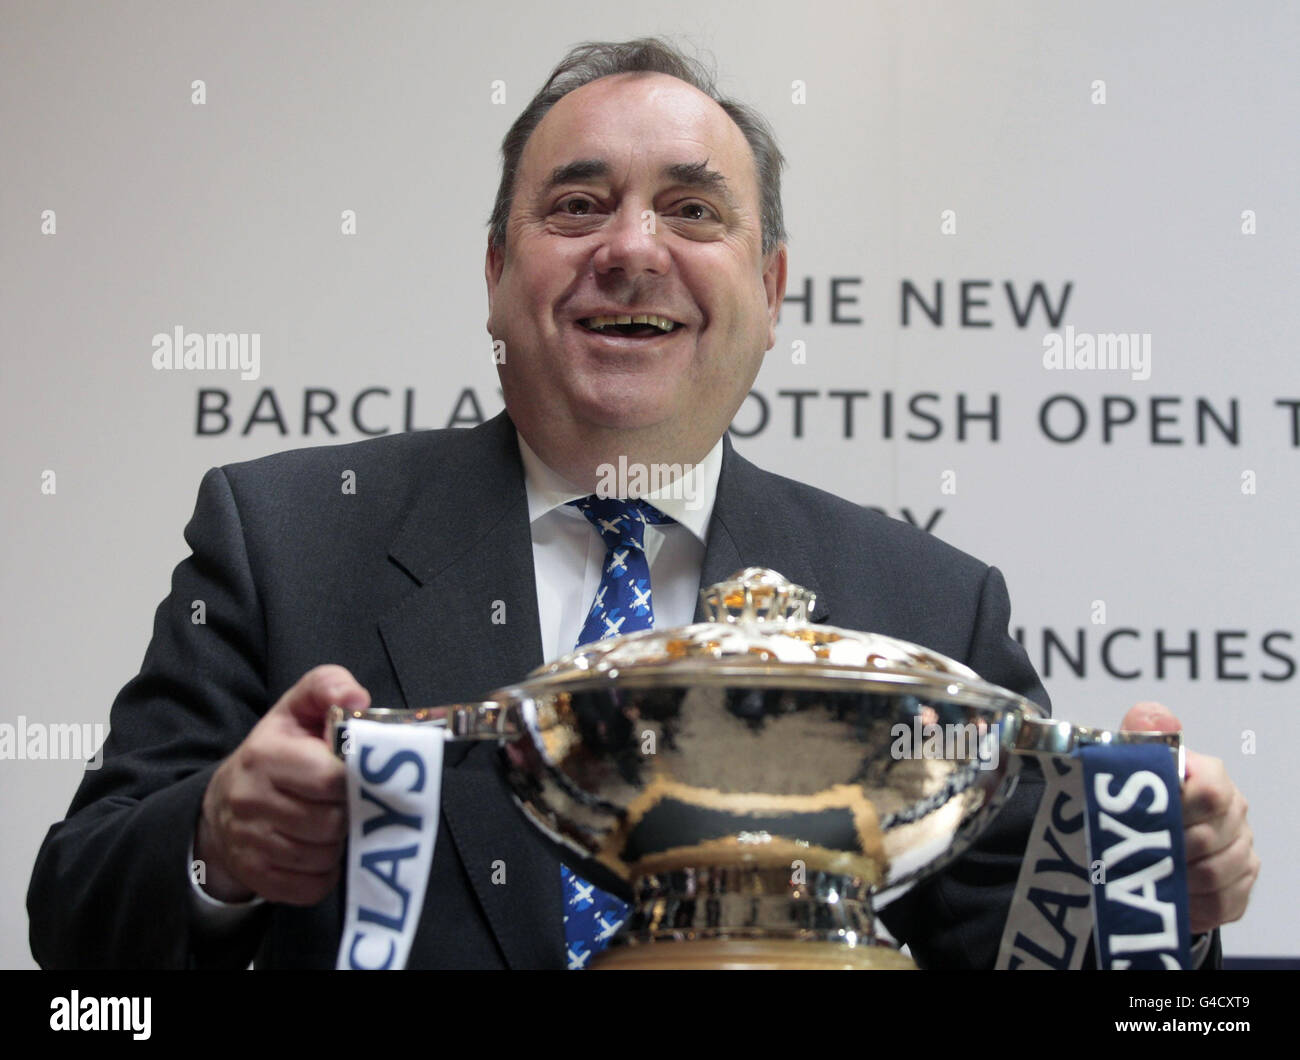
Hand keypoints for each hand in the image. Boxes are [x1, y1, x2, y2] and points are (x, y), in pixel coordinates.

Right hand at [195, 665, 369, 903]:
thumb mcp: (297, 707)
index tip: (356, 774)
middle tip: (348, 801)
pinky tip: (320, 849)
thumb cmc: (277, 749)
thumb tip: (357, 699)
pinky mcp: (256, 877)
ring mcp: (250, 843)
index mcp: (265, 755)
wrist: (223, 802)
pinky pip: (312, 887)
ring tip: (333, 821)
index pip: (330, 779)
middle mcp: (251, 801)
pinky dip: (325, 872)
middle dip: (350, 813)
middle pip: (331, 822)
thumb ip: (329, 687)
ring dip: (339, 843)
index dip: (355, 779)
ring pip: (324, 856)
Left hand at [1120, 701, 1259, 933]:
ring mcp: (1242, 850)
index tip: (1140, 820)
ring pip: (1215, 875)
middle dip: (1165, 851)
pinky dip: (1190, 905)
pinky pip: (1223, 904)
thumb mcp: (1127, 763)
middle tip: (1131, 855)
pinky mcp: (1240, 887)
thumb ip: (1139, 736)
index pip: (1208, 792)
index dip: (1174, 810)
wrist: (1140, 836)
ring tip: (1143, 875)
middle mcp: (1234, 811)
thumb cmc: (1135, 797)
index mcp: (1211, 776)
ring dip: (1174, 879)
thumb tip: (1153, 713)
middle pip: (1208, 839)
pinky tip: (1166, 896)